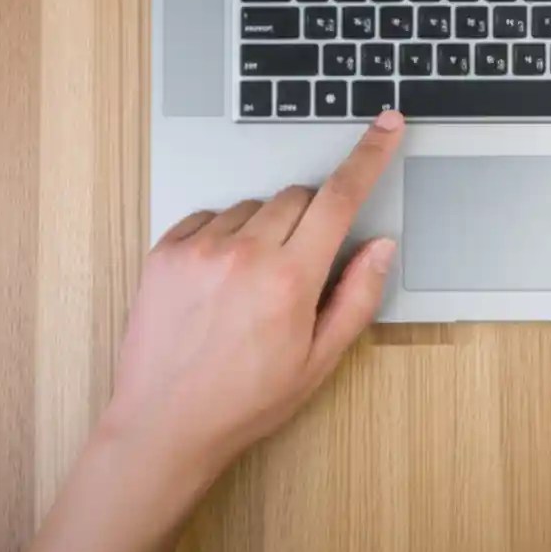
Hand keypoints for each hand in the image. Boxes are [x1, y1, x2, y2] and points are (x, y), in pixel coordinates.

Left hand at [102, 110, 405, 478]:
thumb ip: (357, 297)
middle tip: (300, 266)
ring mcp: (200, 250)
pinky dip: (224, 236)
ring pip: (253, 206)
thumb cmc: (245, 400)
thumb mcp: (319, 361)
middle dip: (311, 217)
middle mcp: (245, 254)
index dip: (369, 156)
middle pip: (297, 196)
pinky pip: (209, 217)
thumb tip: (381, 247)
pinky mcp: (165, 252)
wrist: (164, 424)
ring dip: (264, 229)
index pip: (340, 197)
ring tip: (250, 284)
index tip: (386, 126)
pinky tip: (221, 280)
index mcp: (291, 280)